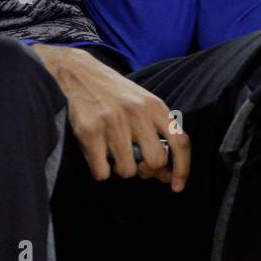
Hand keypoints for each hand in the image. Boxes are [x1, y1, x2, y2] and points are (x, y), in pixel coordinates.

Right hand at [31, 44, 190, 190]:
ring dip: (120, 170)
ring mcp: (113, 122)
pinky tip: (98, 156)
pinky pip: (102, 172)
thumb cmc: (115, 95)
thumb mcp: (143, 105)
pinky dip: (101, 171)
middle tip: (137, 164)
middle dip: (147, 171)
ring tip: (113, 154)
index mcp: (155, 106)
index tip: (177, 186)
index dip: (182, 169)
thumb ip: (157, 135)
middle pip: (156, 161)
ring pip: (127, 171)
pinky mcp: (89, 131)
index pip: (180, 142)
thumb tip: (166, 175)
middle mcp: (137, 113)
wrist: (78, 73)